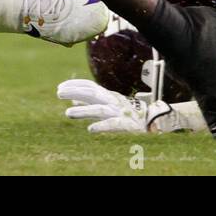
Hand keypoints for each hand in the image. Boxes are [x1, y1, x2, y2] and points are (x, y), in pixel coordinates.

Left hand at [57, 79, 203, 134]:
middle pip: (92, 94)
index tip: (60, 86)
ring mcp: (120, 113)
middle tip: (58, 93)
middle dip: (74, 92)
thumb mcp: (110, 105)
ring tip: (67, 113)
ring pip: (99, 109)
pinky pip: (113, 125)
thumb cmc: (130, 113)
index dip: (75, 85)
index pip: (90, 86)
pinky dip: (102, 127)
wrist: (157, 120)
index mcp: (110, 96)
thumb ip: (92, 102)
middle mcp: (114, 101)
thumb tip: (74, 99)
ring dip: (83, 111)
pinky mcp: (127, 126)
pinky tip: (91, 130)